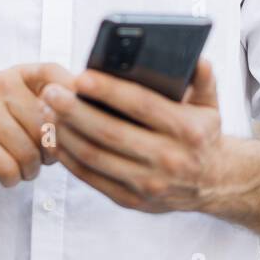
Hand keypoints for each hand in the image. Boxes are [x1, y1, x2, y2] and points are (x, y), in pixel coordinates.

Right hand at [0, 62, 76, 187]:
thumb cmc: (9, 134)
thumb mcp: (34, 114)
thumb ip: (62, 109)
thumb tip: (97, 114)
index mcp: (20, 72)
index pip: (56, 76)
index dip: (72, 103)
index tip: (77, 126)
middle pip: (45, 122)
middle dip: (51, 151)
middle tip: (45, 160)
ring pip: (27, 149)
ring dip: (32, 169)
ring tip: (27, 168)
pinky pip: (6, 166)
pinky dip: (12, 178)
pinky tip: (9, 174)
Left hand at [41, 58, 223, 212]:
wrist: (213, 183)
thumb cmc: (202, 134)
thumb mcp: (210, 104)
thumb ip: (203, 79)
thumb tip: (196, 59)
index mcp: (187, 130)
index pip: (142, 105)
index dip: (109, 91)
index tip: (81, 76)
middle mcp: (169, 159)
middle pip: (110, 132)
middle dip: (74, 110)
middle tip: (50, 92)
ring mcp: (148, 183)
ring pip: (95, 156)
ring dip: (65, 133)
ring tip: (45, 110)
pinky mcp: (131, 200)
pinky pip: (91, 177)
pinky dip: (68, 157)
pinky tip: (54, 137)